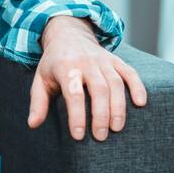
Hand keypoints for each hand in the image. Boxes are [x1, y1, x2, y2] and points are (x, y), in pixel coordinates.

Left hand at [28, 16, 147, 140]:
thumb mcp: (40, 79)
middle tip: (100, 136)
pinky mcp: (116, 60)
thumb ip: (38, 102)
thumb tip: (32, 124)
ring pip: (116, 83)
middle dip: (101, 115)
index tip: (78, 136)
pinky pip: (130, 73)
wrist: (68, 35)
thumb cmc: (53, 64)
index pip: (73, 93)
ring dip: (118, 107)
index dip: (77, 115)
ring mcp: (104, 60)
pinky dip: (138, 87)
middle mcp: (86, 62)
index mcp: (65, 67)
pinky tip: (141, 103)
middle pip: (98, 89)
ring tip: (116, 128)